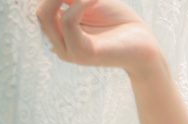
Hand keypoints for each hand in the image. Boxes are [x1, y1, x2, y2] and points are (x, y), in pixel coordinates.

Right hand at [36, 0, 163, 77]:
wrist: (145, 43)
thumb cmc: (120, 21)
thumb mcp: (88, 1)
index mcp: (60, 33)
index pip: (43, 8)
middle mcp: (61, 45)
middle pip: (41, 12)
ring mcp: (69, 52)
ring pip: (48, 16)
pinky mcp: (82, 54)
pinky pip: (69, 22)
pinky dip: (80, 4)